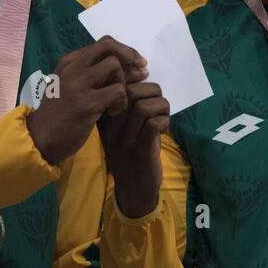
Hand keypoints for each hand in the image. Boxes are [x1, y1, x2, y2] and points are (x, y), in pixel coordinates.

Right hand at [27, 36, 143, 166]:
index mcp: (69, 62)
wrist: (41, 139)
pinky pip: (117, 92)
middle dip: (131, 58)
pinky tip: (113, 112)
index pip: (104, 43)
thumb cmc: (63, 114)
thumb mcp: (74, 87)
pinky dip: (122, 102)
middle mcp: (72, 68)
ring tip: (118, 101)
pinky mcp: (85, 103)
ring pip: (115, 67)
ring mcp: (77, 84)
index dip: (126, 51)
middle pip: (110, 48)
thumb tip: (134, 65)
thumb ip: (96, 75)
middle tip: (142, 74)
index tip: (138, 64)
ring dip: (124, 84)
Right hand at [97, 66, 169, 217]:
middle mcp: (109, 129)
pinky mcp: (140, 152)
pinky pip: (153, 124)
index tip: (147, 92)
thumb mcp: (121, 129)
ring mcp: (124, 141)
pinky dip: (165, 121)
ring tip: (163, 116)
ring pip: (143, 106)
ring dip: (161, 106)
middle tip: (159, 104)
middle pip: (130, 92)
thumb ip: (127, 106)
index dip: (136, 81)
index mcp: (102, 119)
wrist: (133, 190)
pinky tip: (164, 128)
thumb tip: (141, 76)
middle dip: (152, 91)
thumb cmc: (131, 153)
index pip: (115, 86)